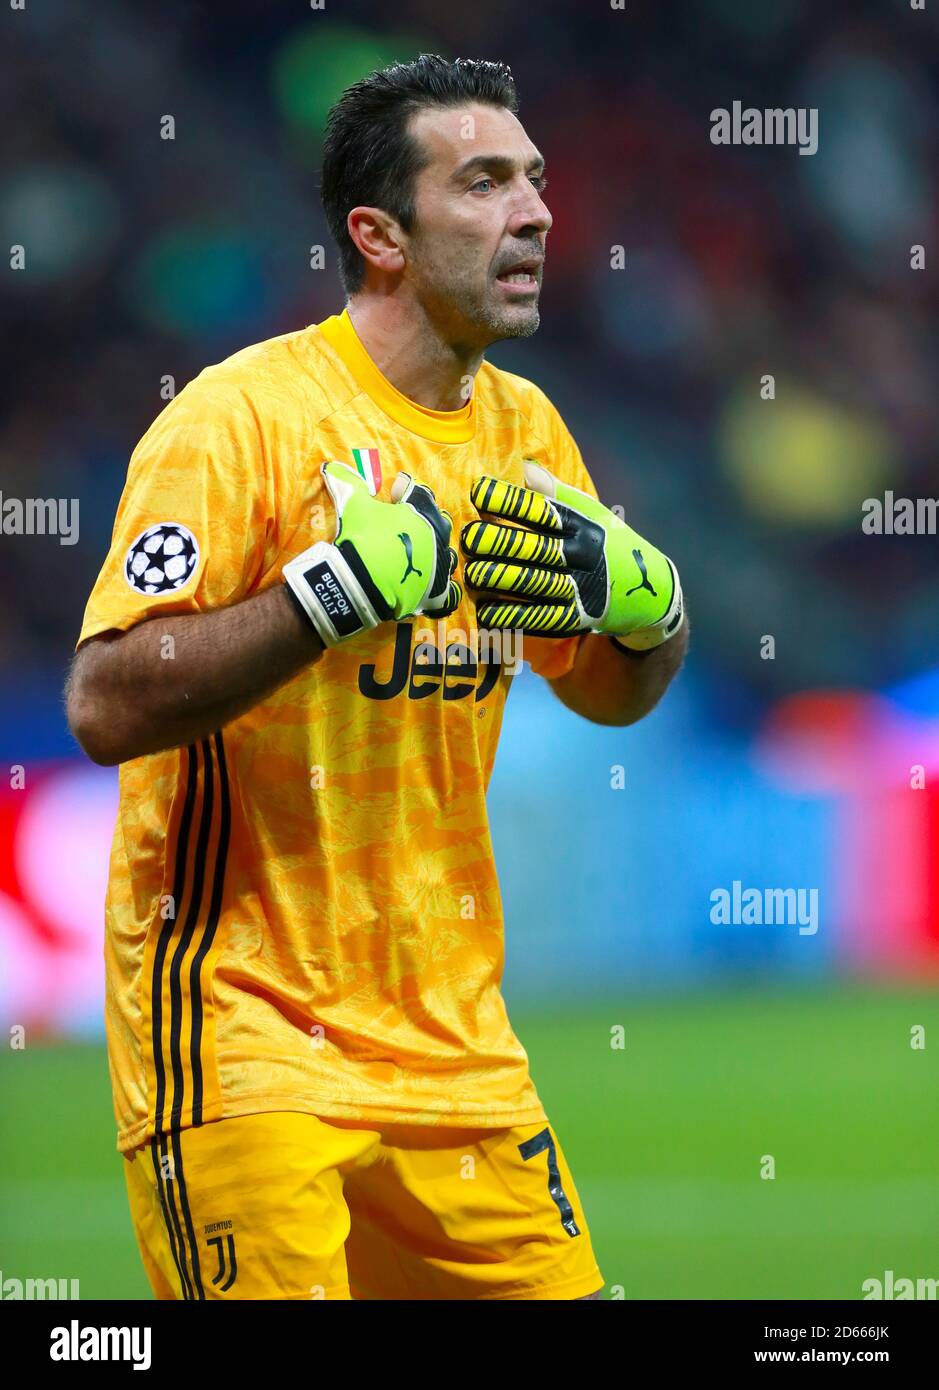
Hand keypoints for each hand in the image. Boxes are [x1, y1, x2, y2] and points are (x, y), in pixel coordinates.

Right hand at [284, 462, 460, 645]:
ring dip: (433, 552)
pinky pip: (446, 589)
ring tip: (415, 556)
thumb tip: (331, 465)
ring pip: (445, 555)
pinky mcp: (437, 592)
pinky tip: (423, 584)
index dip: (404, 491)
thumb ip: (346, 482)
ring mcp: (440, 566)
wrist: (362, 583)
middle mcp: (439, 537)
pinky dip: (437, 586)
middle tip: (403, 526)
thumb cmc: (362, 537)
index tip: (394, 493)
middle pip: (438, 523)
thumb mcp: (352, 505)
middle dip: (423, 522)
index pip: (420, 493)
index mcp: (424, 512)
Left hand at [460, 462, 682, 647]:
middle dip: (496, 540)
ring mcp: (580, 590)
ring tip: (470, 572)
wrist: (647, 593)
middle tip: (468, 536)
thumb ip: (554, 493)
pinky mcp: (574, 619)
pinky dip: (508, 614)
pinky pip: (536, 617)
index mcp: (584, 525)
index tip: (478, 491)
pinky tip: (484, 610)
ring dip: (497, 578)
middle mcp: (583, 556)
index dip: (508, 500)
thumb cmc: (606, 543)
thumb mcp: (590, 513)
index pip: (541, 509)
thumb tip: (520, 465)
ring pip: (531, 582)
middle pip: (532, 547)